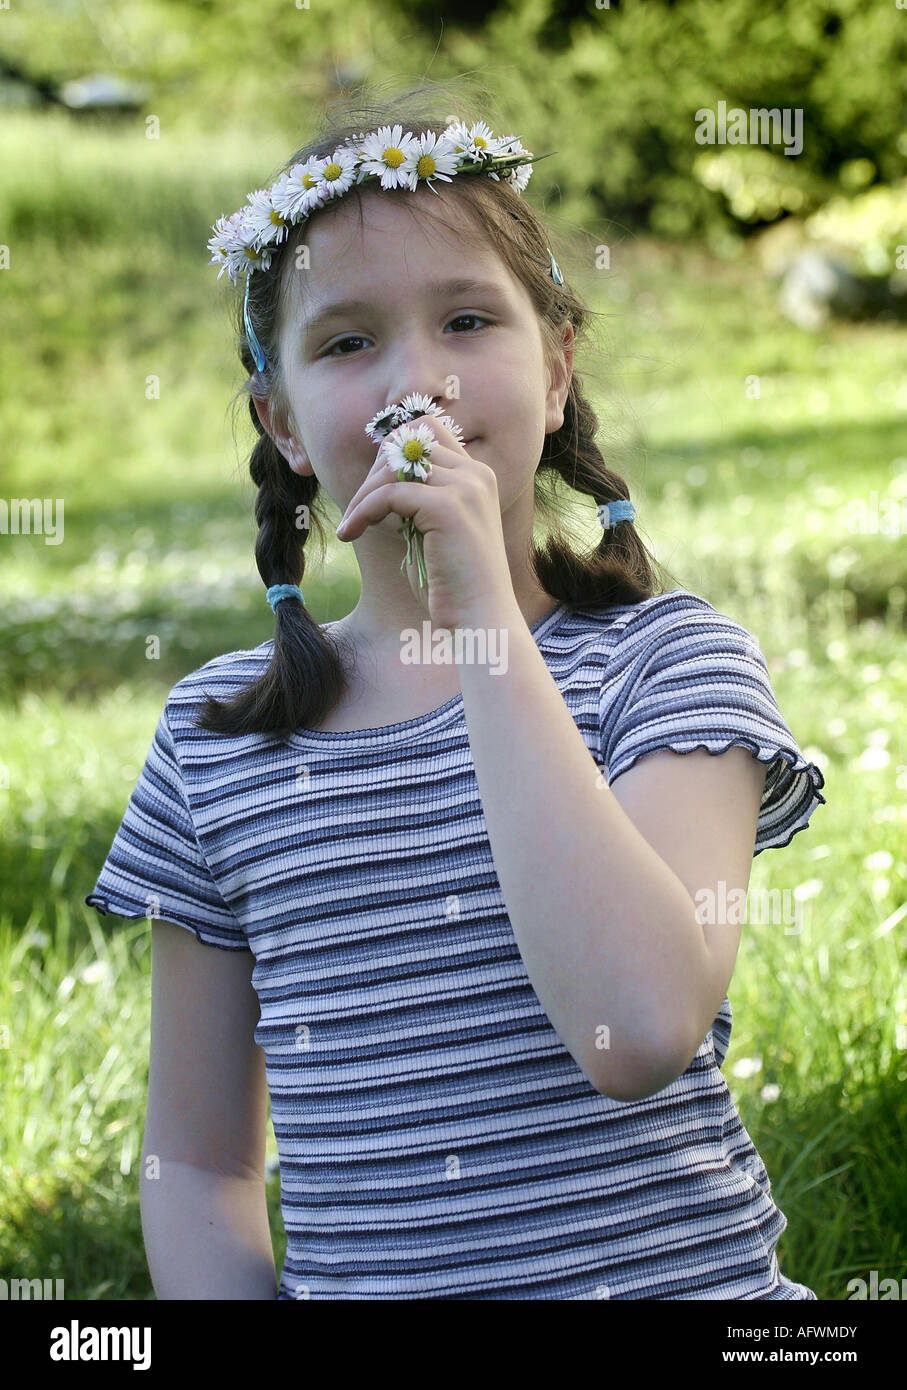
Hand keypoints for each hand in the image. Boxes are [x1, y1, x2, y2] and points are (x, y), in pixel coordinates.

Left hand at [335, 413, 516, 629]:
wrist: (481, 620)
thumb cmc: (454, 586)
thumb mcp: (432, 531)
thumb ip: (415, 500)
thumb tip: (378, 481)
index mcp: (477, 476)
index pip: (428, 432)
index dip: (393, 452)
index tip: (372, 490)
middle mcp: (476, 474)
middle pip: (407, 440)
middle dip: (374, 472)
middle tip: (357, 511)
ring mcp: (465, 487)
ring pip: (394, 465)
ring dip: (363, 494)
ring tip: (351, 525)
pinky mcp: (448, 507)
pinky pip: (388, 494)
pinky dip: (363, 511)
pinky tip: (352, 533)